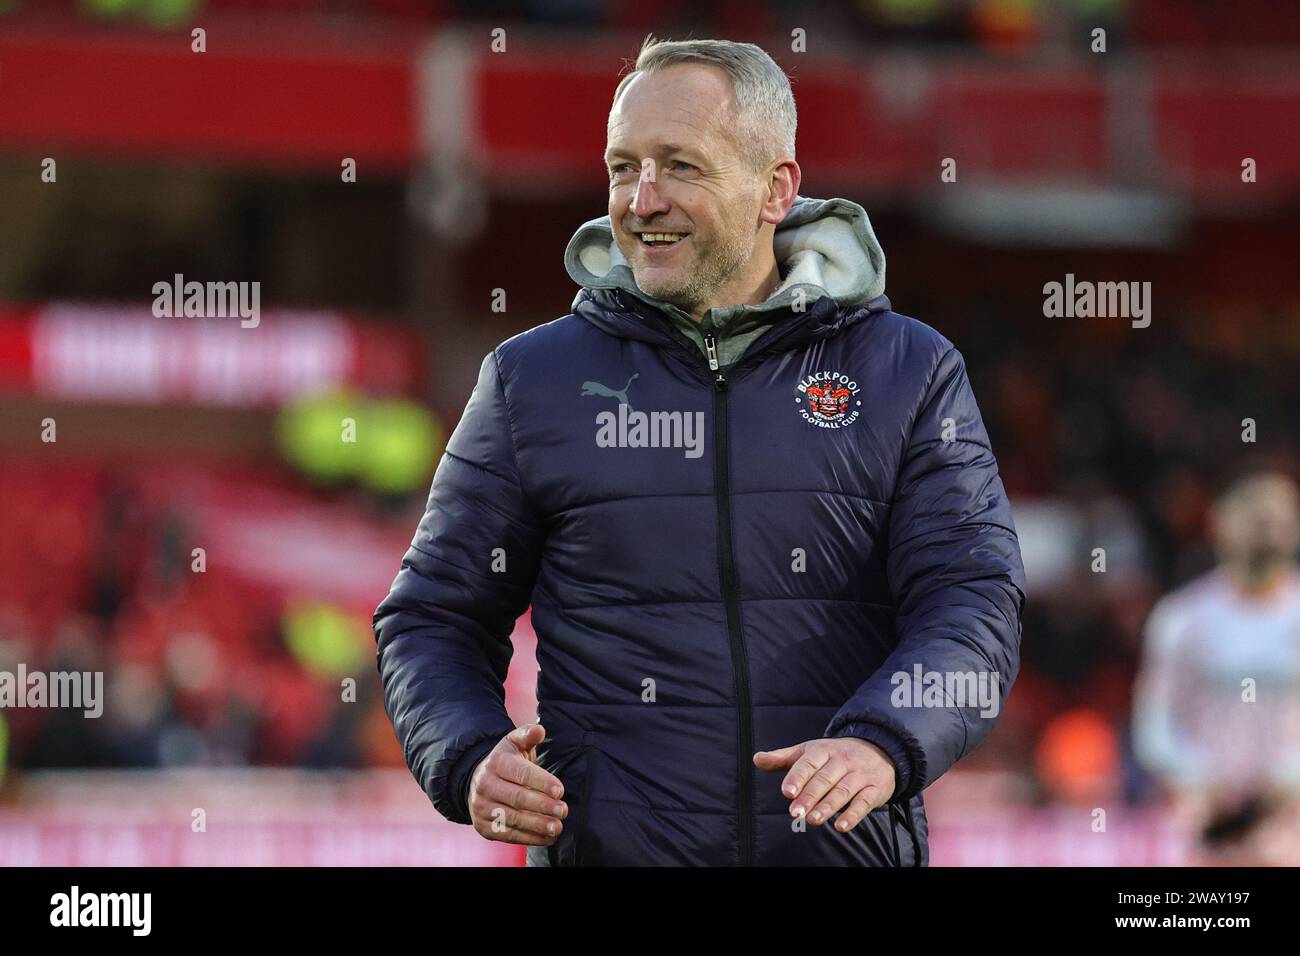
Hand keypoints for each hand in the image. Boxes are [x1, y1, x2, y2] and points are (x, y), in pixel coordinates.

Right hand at [468, 722, 568, 845]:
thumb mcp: (514, 743)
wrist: (477, 782)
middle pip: (517, 798)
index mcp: (496, 762)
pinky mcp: (484, 827)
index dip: (541, 782)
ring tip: (558, 826)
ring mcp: (482, 808)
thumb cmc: (505, 762)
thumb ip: (527, 735)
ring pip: (513, 819)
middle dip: (543, 805)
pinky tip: (548, 837)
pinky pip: (509, 835)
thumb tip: (539, 730)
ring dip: (538, 824)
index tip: (560, 790)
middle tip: (563, 810)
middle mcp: (485, 785)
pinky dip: (530, 838)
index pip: (520, 773)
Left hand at [754, 737, 895, 831]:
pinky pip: (864, 802)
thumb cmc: (834, 755)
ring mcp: (859, 775)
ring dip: (828, 806)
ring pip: (843, 791)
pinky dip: (854, 815)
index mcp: (823, 750)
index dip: (797, 777)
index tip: (787, 792)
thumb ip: (782, 758)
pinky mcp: (875, 789)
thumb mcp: (808, 751)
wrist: (877, 748)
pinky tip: (841, 827)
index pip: (808, 763)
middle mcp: (842, 761)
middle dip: (810, 796)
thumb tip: (756, 758)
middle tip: (795, 813)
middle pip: (824, 779)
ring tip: (813, 820)